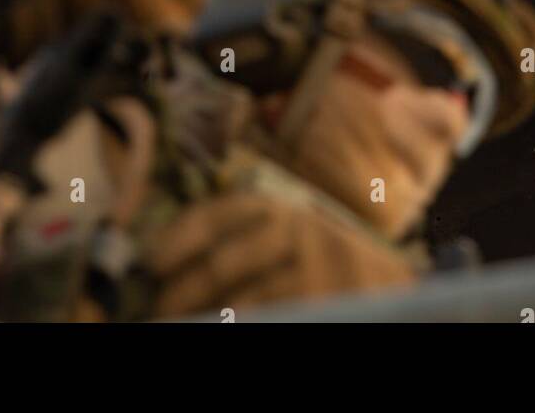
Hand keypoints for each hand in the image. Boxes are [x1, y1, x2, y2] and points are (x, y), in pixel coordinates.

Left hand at [146, 191, 414, 315]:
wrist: (385, 280)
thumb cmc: (311, 257)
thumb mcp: (279, 233)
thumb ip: (234, 239)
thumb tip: (158, 262)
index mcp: (276, 207)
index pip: (218, 214)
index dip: (178, 237)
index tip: (149, 262)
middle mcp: (295, 229)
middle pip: (224, 260)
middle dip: (183, 290)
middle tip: (158, 313)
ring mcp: (315, 268)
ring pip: (248, 299)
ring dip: (212, 318)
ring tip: (188, 327)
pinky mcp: (327, 300)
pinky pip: (279, 315)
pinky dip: (251, 322)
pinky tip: (233, 326)